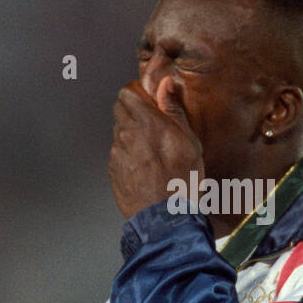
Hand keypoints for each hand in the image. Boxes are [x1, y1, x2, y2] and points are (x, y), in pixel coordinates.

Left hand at [109, 78, 203, 218]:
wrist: (165, 218)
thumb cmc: (182, 181)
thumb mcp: (189, 142)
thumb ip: (174, 110)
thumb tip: (165, 84)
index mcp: (146, 122)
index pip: (126, 93)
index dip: (136, 95)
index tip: (148, 103)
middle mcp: (127, 134)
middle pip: (119, 110)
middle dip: (132, 113)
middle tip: (151, 126)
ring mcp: (117, 153)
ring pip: (119, 133)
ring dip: (131, 135)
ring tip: (151, 152)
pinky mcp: (113, 170)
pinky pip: (118, 154)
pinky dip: (128, 155)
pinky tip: (145, 168)